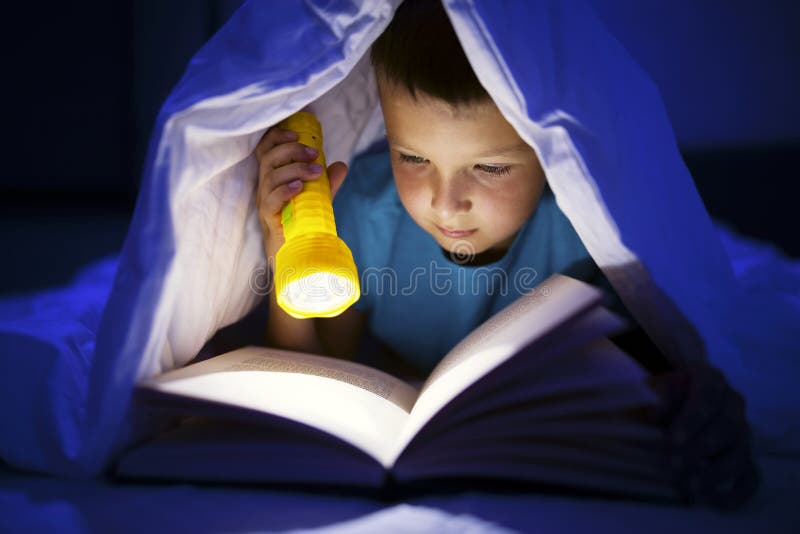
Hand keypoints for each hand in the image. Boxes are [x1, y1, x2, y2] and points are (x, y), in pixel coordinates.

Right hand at [254, 126, 347, 258]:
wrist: (294, 248)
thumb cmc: (302, 219)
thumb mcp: (317, 197)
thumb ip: (327, 182)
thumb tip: (341, 165)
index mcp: (273, 175)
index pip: (265, 149)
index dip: (276, 137)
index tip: (297, 134)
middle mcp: (265, 185)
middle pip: (269, 158)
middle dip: (292, 151)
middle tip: (314, 154)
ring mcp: (264, 200)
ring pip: (271, 177)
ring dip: (295, 169)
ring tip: (316, 172)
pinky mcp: (267, 216)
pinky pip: (271, 199)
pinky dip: (286, 190)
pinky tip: (300, 187)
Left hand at [648, 363, 759, 507]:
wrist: (671, 399)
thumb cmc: (660, 393)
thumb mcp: (652, 387)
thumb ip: (656, 396)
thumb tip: (657, 412)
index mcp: (710, 378)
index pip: (708, 394)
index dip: (693, 418)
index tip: (673, 440)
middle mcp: (732, 402)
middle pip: (728, 424)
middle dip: (702, 447)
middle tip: (676, 464)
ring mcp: (742, 429)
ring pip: (741, 451)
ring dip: (717, 471)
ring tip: (691, 486)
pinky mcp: (744, 453)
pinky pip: (751, 474)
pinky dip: (739, 490)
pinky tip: (718, 501)